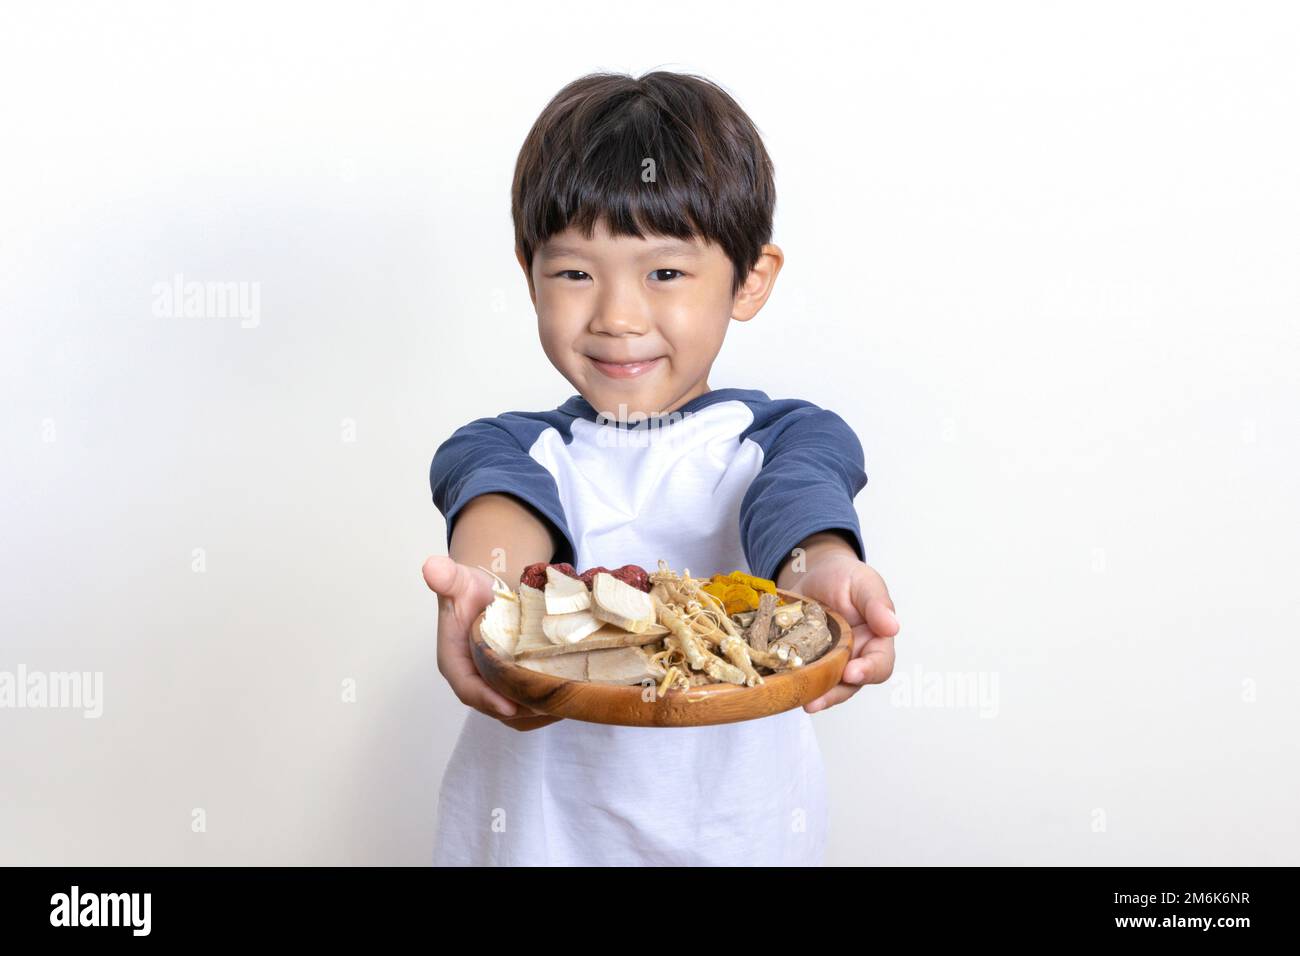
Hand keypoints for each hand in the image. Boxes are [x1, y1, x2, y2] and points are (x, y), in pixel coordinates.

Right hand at [421, 555, 562, 731]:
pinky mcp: (512, 685)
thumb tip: (432, 566)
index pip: (467, 688)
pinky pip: (528, 706)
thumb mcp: (459, 581)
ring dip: (538, 712)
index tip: (510, 706)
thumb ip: (447, 577)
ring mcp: (494, 685)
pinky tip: (570, 698)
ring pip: (515, 712)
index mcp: (454, 661)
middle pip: (495, 705)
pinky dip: (547, 706)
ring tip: (564, 703)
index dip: (487, 700)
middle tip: (549, 705)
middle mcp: (474, 679)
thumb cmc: (471, 590)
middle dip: (521, 710)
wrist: (487, 592)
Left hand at [781, 548, 898, 713]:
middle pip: (849, 685)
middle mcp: (853, 658)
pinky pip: (799, 675)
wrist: (814, 573)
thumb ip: (877, 603)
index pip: (880, 665)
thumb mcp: (864, 582)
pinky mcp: (804, 660)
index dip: (868, 672)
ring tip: (799, 700)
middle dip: (834, 694)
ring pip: (824, 686)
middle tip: (816, 701)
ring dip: (812, 695)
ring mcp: (827, 662)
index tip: (852, 672)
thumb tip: (892, 626)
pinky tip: (779, 684)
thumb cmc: (846, 577)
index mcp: (875, 641)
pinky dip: (791, 681)